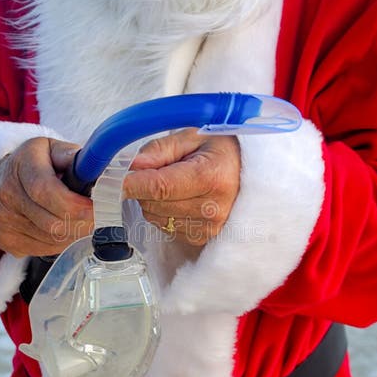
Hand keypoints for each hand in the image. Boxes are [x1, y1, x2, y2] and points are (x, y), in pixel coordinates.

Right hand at [0, 137, 93, 257]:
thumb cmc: (34, 165)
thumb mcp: (53, 149)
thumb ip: (75, 157)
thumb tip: (101, 170)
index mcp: (21, 164)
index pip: (45, 191)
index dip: (74, 204)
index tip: (96, 207)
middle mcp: (7, 193)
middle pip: (53, 222)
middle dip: (83, 222)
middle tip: (97, 215)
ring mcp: (3, 221)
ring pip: (53, 239)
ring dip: (75, 232)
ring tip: (78, 218)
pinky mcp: (6, 241)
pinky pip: (46, 249)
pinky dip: (62, 242)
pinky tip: (62, 226)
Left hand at [123, 129, 240, 245]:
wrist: (257, 174)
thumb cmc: (227, 151)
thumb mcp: (195, 137)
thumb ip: (161, 149)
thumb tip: (133, 165)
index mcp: (211, 178)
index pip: (159, 187)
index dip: (132, 182)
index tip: (119, 175)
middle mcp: (212, 209)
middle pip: (152, 204)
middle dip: (143, 187)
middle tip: (159, 169)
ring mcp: (208, 228)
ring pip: (154, 217)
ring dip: (153, 200)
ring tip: (176, 182)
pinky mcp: (201, 239)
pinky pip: (164, 226)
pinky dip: (163, 212)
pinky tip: (181, 197)